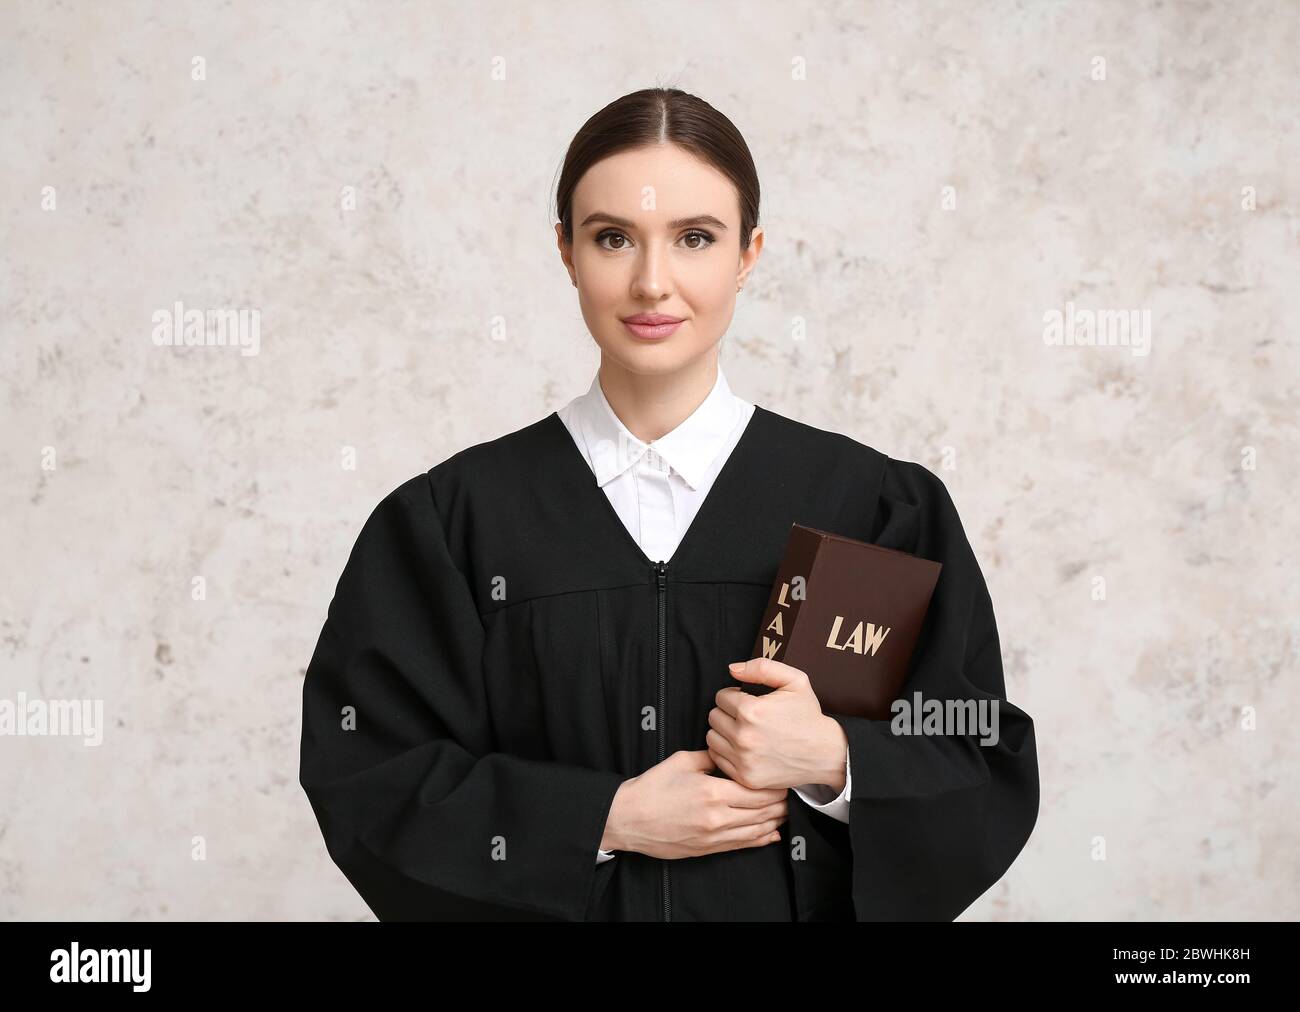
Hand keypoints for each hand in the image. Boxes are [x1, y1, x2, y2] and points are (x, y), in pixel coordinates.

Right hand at [600, 749, 787, 858]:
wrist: (628, 818)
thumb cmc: (652, 788)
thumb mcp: (682, 761)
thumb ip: (711, 756)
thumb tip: (729, 752)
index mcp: (713, 791)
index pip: (757, 790)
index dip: (774, 785)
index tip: (781, 777)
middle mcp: (718, 817)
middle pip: (762, 811)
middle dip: (779, 801)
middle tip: (788, 791)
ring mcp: (714, 836)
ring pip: (757, 830)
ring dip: (774, 820)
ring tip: (785, 810)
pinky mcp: (708, 849)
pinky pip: (743, 846)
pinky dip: (761, 839)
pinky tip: (771, 833)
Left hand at [706, 657, 847, 791]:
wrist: (825, 753)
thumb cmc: (808, 716)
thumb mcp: (795, 681)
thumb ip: (762, 668)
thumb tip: (732, 669)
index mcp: (751, 710)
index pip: (720, 697)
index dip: (734, 696)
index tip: (747, 701)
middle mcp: (744, 736)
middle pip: (713, 717)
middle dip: (727, 713)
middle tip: (746, 717)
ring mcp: (743, 760)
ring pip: (712, 738)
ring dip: (724, 732)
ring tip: (744, 731)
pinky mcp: (745, 777)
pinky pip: (718, 759)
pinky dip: (726, 753)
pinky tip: (744, 748)